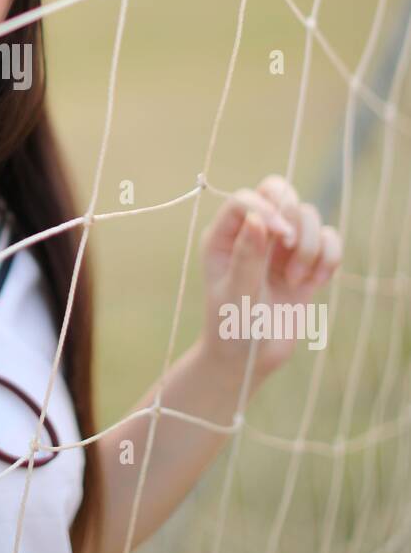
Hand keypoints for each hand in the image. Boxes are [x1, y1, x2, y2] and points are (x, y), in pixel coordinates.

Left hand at [198, 175, 342, 381]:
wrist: (250, 360)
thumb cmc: (232, 328)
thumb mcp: (237, 296)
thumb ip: (247, 257)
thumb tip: (256, 217)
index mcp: (224, 236)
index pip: (245, 199)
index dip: (267, 208)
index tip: (281, 235)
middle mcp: (251, 233)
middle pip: (280, 191)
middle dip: (294, 217)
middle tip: (290, 245)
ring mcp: (279, 245)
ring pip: (308, 214)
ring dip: (310, 247)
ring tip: (296, 281)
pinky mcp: (305, 260)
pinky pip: (329, 238)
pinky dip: (329, 258)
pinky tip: (314, 284)